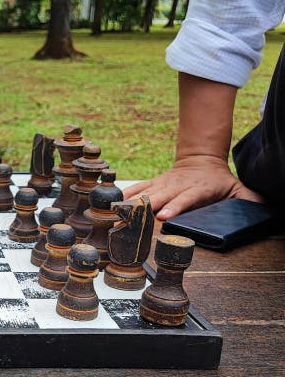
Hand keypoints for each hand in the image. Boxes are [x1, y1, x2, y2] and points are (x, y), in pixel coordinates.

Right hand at [123, 155, 263, 220]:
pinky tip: (111, 204)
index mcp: (198, 190)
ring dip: (131, 202)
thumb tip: (265, 209)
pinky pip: (137, 189)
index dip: (175, 207)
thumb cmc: (220, 182)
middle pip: (161, 196)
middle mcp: (178, 186)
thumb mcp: (238, 189)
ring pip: (146, 192)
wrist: (201, 160)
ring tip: (117, 212)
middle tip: (133, 216)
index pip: (185, 199)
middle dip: (147, 207)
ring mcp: (164, 184)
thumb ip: (249, 200)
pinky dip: (124, 196)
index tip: (164, 216)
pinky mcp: (153, 184)